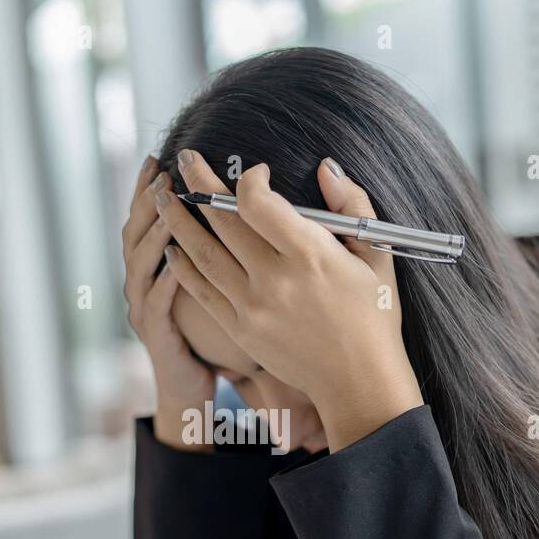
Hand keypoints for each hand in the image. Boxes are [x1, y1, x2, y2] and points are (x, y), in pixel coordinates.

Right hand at [122, 155, 214, 450]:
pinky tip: (176, 264)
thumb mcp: (211, 282)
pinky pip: (156, 304)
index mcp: (154, 266)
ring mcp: (143, 308)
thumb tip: (240, 207)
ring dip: (153, 234)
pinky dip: (165, 282)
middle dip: (146, 201)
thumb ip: (216, 246)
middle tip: (162, 175)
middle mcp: (141, 283)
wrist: (192, 386)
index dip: (149, 188)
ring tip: (167, 210)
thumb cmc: (207, 331)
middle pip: (135, 232)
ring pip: (140, 264)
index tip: (160, 158)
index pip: (148, 218)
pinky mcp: (155, 334)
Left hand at [155, 150, 422, 450]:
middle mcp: (275, 279)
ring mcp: (252, 306)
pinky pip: (201, 291)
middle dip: (199, 183)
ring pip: (202, 253)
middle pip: (223, 221)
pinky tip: (172, 246)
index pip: (258, 203)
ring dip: (178, 220)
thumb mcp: (376, 254)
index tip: (255, 172)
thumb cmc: (373, 315)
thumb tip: (326, 166)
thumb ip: (350, 205)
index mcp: (309, 255)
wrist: (358, 380)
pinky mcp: (240, 329)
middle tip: (186, 158)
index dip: (249, 179)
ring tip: (163, 195)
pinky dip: (183, 265)